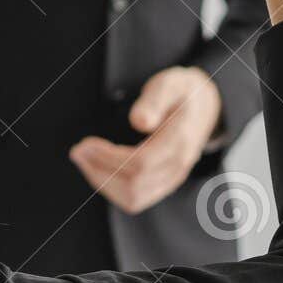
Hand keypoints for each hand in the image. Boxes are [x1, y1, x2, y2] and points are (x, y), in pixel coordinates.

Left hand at [69, 67, 222, 215]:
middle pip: (134, 185)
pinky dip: (111, 188)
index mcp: (179, 142)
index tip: (86, 143)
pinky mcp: (164, 183)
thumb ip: (154, 100)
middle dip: (99, 170)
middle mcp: (178, 166)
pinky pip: (136, 198)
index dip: (108, 157)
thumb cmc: (181, 92)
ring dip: (102, 182)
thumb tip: (139, 122)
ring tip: (83, 159)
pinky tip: (97, 169)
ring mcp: (172, 178)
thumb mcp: (169, 84)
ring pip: (133, 198)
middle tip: (78, 150)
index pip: (141, 163)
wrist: (205, 105)